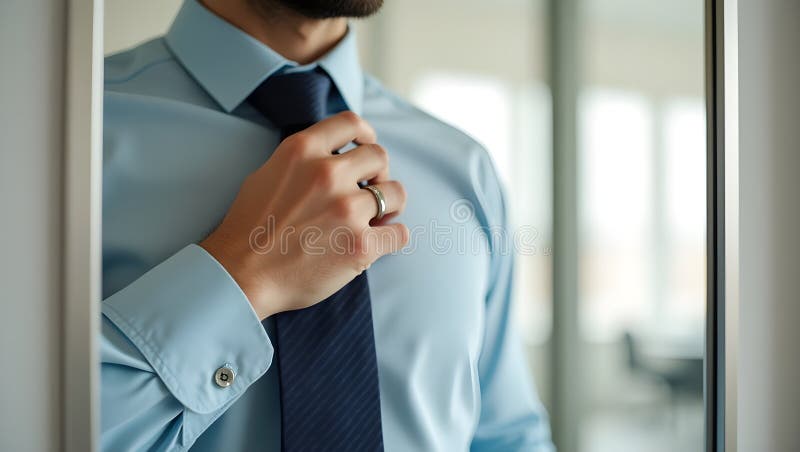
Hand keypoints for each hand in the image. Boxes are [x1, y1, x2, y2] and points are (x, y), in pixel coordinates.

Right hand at [200, 112, 408, 319]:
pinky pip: (399, 233)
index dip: (366, 134)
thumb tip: (330, 157)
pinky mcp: (361, 245)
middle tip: (370, 191)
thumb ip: (301, 161)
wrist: (241, 275)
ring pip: (396, 193)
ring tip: (378, 218)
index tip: (367, 145)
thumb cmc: (249, 230)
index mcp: (302, 151)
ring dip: (391, 204)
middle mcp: (327, 174)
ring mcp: (347, 209)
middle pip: (379, 157)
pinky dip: (393, 236)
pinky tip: (381, 241)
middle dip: (379, 174)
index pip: (350, 123)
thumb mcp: (266, 174)